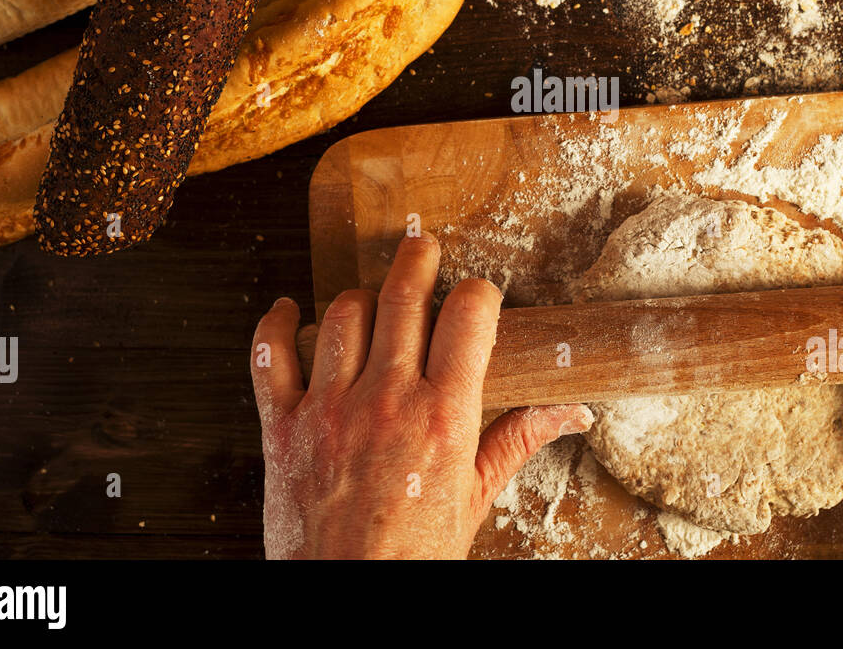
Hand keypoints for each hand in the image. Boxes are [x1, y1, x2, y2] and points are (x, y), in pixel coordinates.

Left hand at [250, 233, 592, 558]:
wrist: (350, 596)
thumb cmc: (414, 556)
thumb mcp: (477, 499)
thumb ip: (518, 441)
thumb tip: (571, 412)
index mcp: (444, 415)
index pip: (468, 315)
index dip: (478, 292)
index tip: (478, 295)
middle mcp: (387, 400)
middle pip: (404, 297)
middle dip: (418, 260)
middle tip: (423, 247)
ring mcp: (331, 408)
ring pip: (342, 315)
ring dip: (360, 297)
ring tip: (371, 299)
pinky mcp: (284, 426)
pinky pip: (271, 356)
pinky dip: (275, 326)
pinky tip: (285, 313)